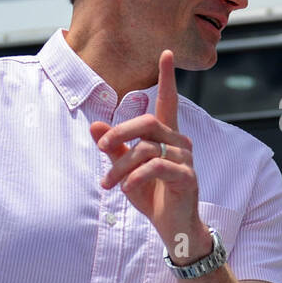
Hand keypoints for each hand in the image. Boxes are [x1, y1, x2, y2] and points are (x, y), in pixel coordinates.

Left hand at [89, 50, 208, 260]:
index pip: (169, 101)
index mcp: (167, 136)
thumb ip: (114, 149)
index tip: (165, 53)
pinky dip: (135, 176)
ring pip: (147, 147)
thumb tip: (94, 127)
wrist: (173, 229)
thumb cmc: (152, 196)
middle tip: (100, 148)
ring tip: (107, 184)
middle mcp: (180, 142)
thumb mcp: (127, 171)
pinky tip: (125, 188)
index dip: (167, 78)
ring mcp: (186, 159)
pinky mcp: (187, 177)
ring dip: (120, 166)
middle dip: (119, 132)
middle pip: (148, 121)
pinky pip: (156, 167)